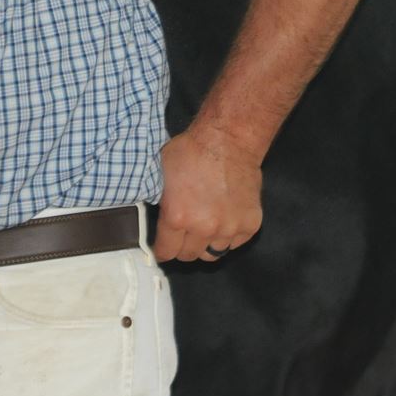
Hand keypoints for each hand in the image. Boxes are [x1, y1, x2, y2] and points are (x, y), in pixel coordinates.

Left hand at [154, 125, 263, 262]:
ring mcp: (230, 227)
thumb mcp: (160, 176)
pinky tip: (226, 218)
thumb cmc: (193, 152)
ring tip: (208, 223)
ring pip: (214, 252)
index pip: (166, 253)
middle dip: (185, 245)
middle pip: (190, 256)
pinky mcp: (250, 223)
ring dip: (209, 241)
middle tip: (187, 230)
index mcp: (178, 217)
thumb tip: (145, 220)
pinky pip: (236, 242)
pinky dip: (230, 235)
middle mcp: (204, 227)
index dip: (163, 248)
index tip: (165, 244)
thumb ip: (157, 204)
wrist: (230, 140)